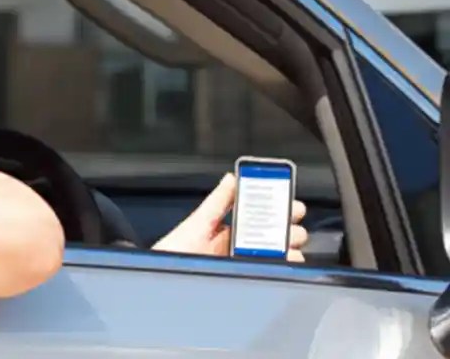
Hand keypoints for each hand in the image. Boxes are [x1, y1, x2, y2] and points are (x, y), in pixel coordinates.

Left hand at [151, 173, 307, 261]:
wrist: (161, 274)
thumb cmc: (174, 250)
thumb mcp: (198, 222)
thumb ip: (217, 202)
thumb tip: (232, 177)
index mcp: (228, 230)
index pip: (260, 217)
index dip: (279, 210)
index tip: (293, 205)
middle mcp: (237, 247)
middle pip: (272, 236)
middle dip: (288, 228)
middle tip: (293, 223)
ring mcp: (240, 263)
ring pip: (275, 254)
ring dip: (289, 247)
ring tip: (292, 244)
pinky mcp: (241, 277)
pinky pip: (266, 271)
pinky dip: (281, 265)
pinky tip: (287, 261)